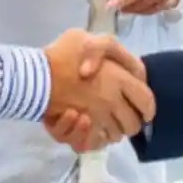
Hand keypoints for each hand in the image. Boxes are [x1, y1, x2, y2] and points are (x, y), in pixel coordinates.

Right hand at [43, 29, 153, 146]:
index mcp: (119, 80)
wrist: (33, 76)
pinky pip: (94, 144)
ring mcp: (96, 120)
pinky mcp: (79, 133)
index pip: (147, 102)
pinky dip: (94, 139)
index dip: (148, 108)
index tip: (143, 108)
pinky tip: (88, 127)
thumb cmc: (62, 54)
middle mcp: (112, 103)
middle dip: (131, 122)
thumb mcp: (88, 38)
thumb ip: (111, 49)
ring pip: (115, 136)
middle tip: (122, 115)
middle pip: (133, 125)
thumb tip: (122, 70)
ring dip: (112, 130)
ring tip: (104, 120)